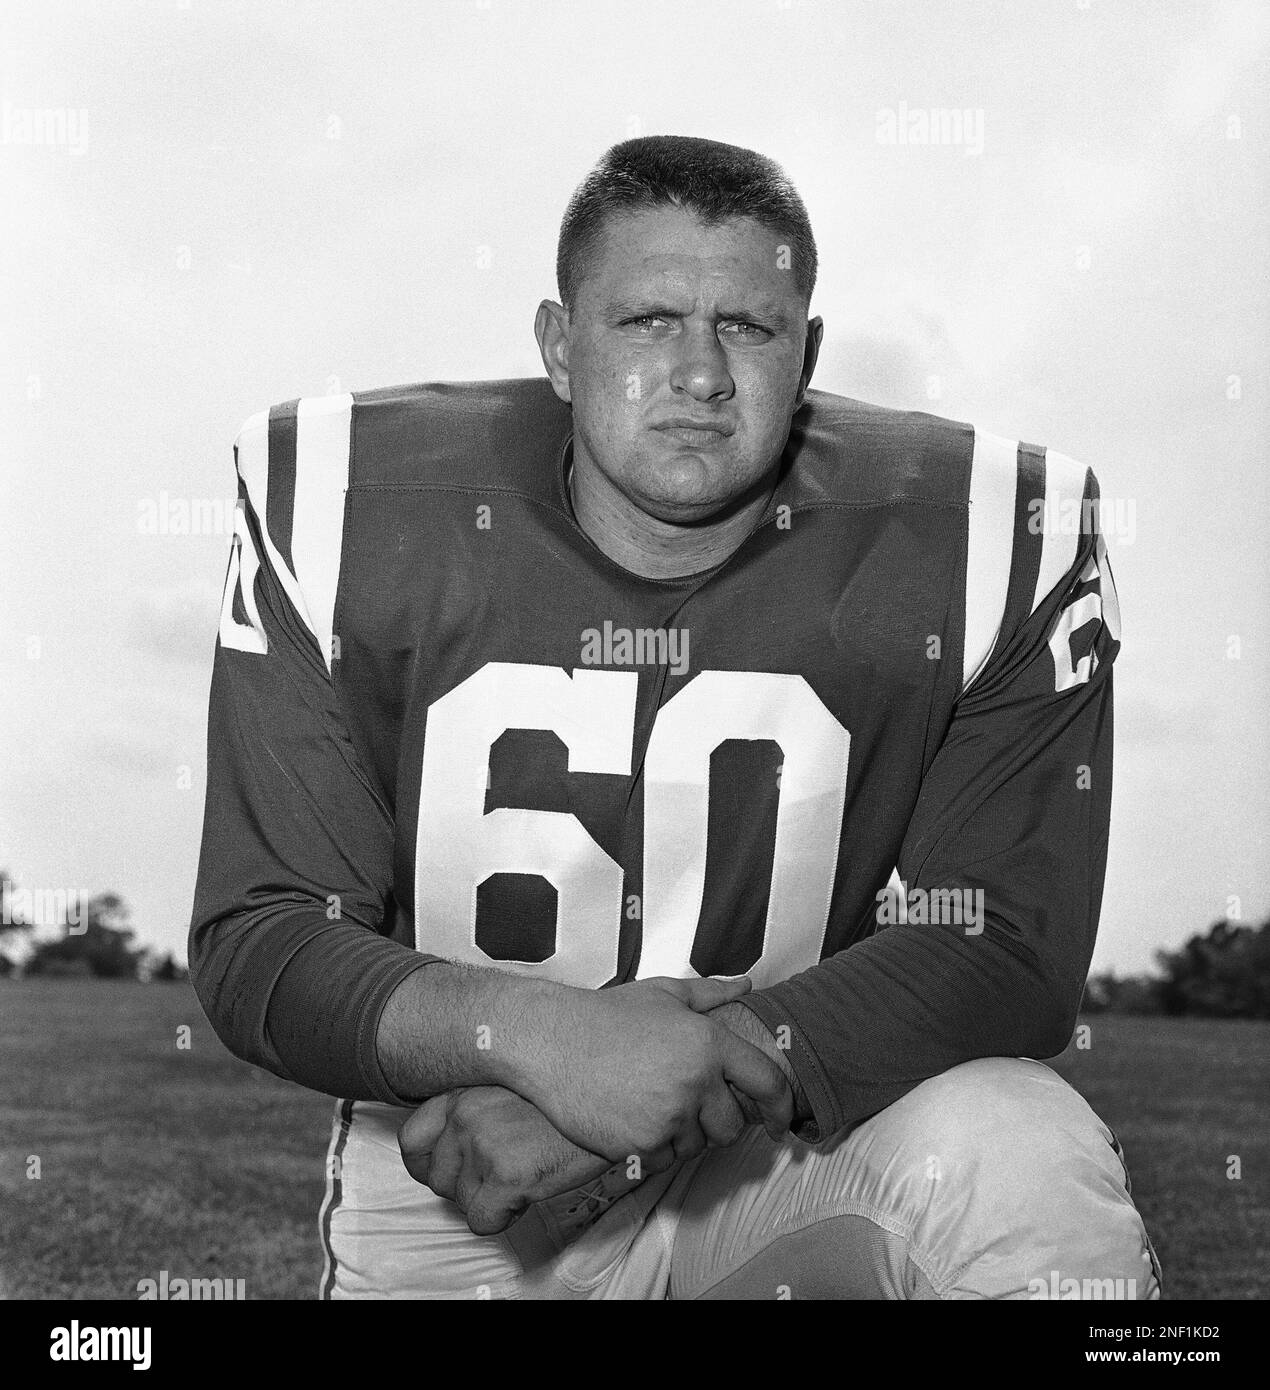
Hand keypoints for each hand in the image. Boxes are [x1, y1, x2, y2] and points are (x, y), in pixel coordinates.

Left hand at [398, 1085, 654, 1234]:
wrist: (615, 1093)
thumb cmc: (571, 1087)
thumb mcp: (513, 1079)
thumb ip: (479, 1099)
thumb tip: (459, 1132)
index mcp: (464, 1088)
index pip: (411, 1139)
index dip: (428, 1163)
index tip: (451, 1168)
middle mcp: (465, 1113)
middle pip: (436, 1178)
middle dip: (465, 1185)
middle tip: (500, 1173)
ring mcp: (482, 1143)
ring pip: (460, 1201)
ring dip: (489, 1199)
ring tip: (523, 1174)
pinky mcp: (506, 1174)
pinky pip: (482, 1220)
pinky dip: (504, 1216)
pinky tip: (528, 1192)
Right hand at [511, 975, 793, 1162]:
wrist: (551, 1041)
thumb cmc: (606, 1014)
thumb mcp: (663, 992)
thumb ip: (711, 993)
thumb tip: (747, 986)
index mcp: (709, 1042)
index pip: (768, 1083)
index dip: (783, 1106)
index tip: (783, 1121)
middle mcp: (696, 1081)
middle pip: (732, 1126)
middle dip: (715, 1120)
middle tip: (685, 1103)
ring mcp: (670, 1116)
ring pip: (697, 1145)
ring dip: (682, 1134)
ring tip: (650, 1103)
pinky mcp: (642, 1144)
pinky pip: (664, 1160)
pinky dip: (654, 1148)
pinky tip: (631, 1119)